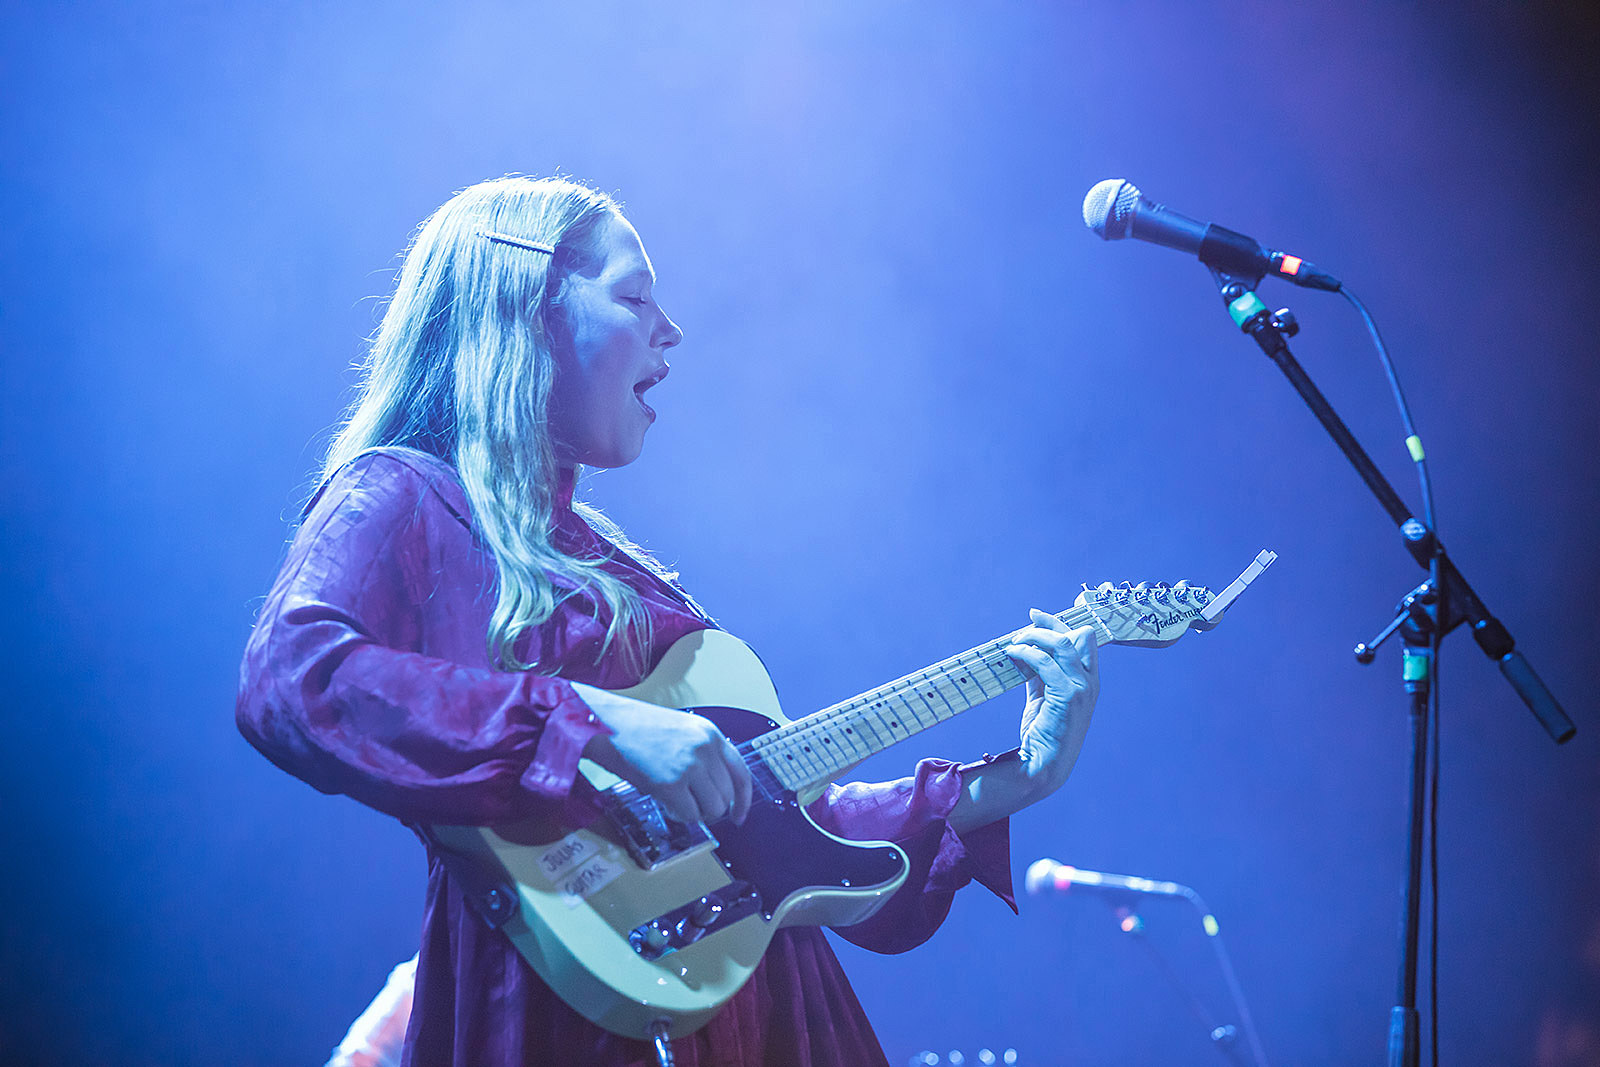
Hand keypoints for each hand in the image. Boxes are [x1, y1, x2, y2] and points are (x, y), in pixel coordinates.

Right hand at [574, 683, 753, 825]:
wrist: (603, 724)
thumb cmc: (635, 729)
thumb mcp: (680, 731)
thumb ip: (701, 754)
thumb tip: (713, 789)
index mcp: (710, 733)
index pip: (741, 772)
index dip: (743, 799)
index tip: (739, 815)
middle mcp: (705, 748)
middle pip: (727, 795)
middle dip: (710, 807)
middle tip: (690, 805)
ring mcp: (689, 765)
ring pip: (712, 808)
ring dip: (696, 812)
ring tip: (675, 801)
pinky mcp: (670, 783)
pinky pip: (690, 815)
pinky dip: (681, 816)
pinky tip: (667, 804)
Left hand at [1004, 609, 1099, 796]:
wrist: (1043, 765)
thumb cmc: (1043, 734)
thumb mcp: (1042, 698)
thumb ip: (1039, 675)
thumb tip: (1025, 653)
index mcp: (1089, 681)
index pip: (1084, 640)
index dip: (1060, 625)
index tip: (1036, 616)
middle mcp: (1091, 682)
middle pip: (1078, 635)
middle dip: (1051, 624)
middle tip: (1027, 622)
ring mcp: (1083, 689)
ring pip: (1062, 644)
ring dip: (1034, 637)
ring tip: (1014, 642)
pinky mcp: (1068, 695)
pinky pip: (1045, 662)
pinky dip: (1026, 653)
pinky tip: (1012, 654)